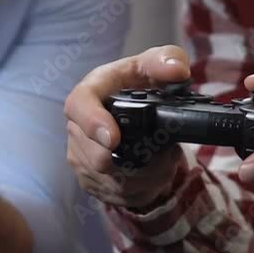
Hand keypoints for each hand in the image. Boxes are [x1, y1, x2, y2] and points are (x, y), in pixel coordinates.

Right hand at [65, 45, 191, 208]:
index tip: (113, 139)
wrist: (137, 114)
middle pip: (98, 156)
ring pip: (114, 179)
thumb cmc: (140, 86)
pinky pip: (117, 193)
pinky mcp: (88, 180)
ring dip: (144, 174)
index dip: (93, 124)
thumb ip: (167, 59)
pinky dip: (141, 186)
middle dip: (137, 159)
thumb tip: (177, 71)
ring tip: (159, 157)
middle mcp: (77, 127)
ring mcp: (79, 156)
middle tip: (162, 150)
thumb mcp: (155, 66)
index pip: (78, 107)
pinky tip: (149, 170)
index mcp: (90, 93)